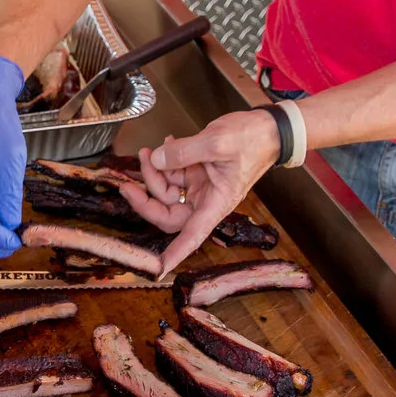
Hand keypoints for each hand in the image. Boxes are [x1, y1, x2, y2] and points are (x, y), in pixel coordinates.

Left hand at [120, 109, 282, 274]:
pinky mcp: (199, 173)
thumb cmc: (253, 140)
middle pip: (168, 213)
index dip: (175, 254)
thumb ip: (183, 152)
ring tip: (150, 152)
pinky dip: (165, 160)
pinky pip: (173, 174)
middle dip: (145, 200)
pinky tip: (166, 144)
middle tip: (127, 185)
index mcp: (216, 203)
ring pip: (166, 192)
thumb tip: (157, 160)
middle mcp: (206, 200)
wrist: (268, 128)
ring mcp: (201, 187)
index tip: (158, 268)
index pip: (191, 236)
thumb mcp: (216, 142)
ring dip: (153, 173)